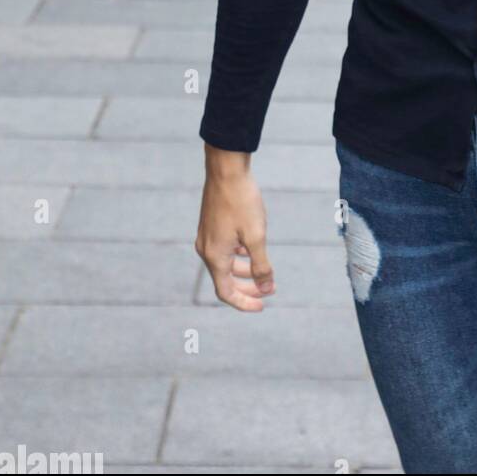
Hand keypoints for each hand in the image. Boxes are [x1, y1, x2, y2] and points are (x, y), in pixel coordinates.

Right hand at [195, 148, 275, 311]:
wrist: (226, 170)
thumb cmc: (242, 202)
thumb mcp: (256, 236)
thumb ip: (261, 265)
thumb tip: (266, 288)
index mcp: (215, 257)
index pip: (226, 292)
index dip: (244, 302)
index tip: (263, 306)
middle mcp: (206, 250)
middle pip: (226, 280)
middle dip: (248, 287)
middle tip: (270, 290)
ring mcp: (207, 237)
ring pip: (226, 264)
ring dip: (245, 271)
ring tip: (266, 269)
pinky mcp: (211, 226)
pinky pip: (225, 250)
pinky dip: (239, 256)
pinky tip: (252, 249)